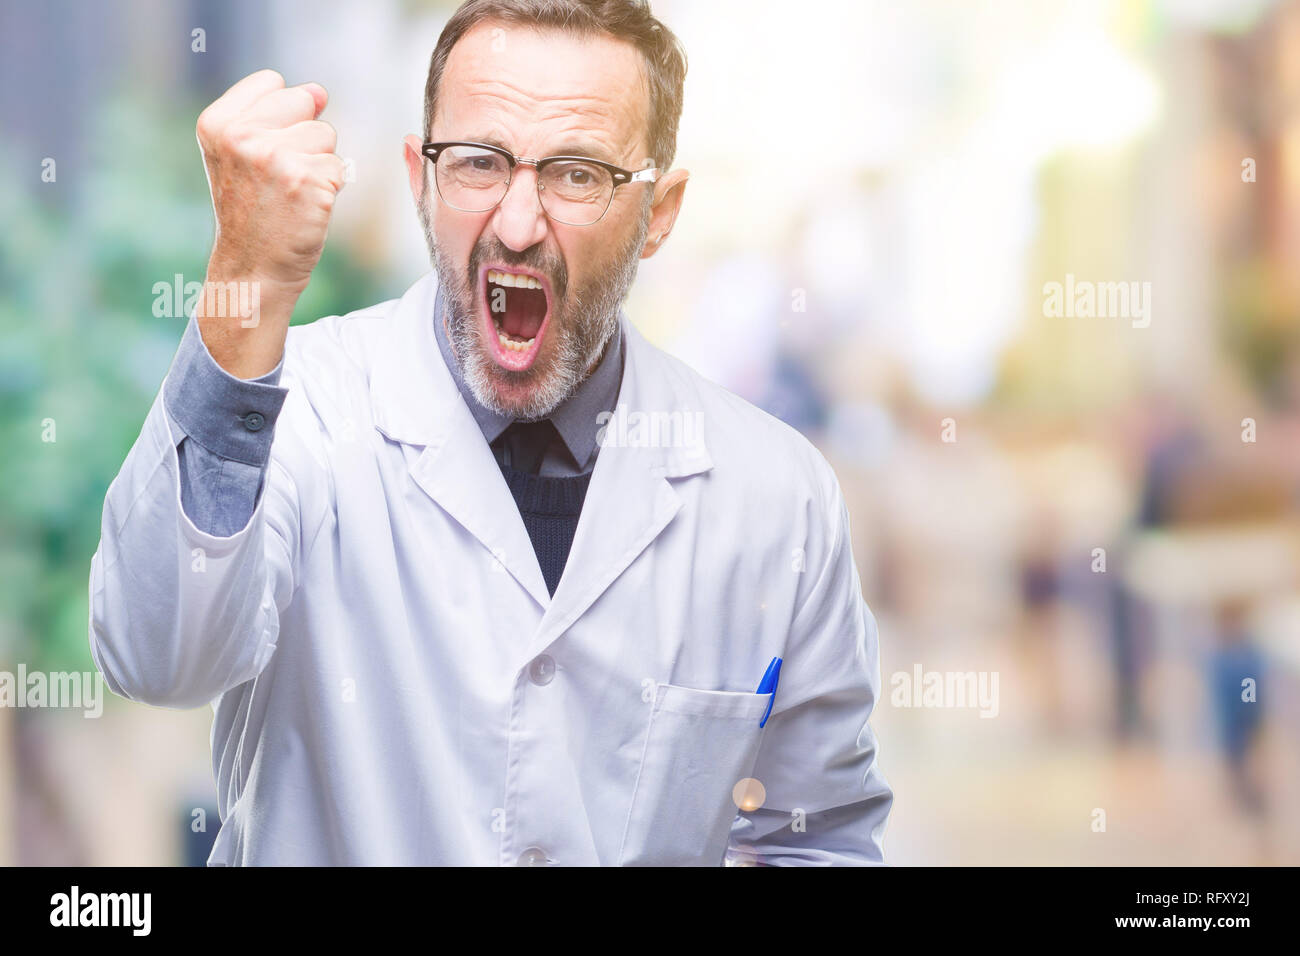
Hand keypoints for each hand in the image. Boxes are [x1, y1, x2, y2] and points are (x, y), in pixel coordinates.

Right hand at [193, 69, 345, 376]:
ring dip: (319, 163)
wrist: (253, 269)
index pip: (272, 82)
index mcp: (216, 123)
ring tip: (292, 193)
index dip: (281, 114)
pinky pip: (339, 165)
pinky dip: (331, 187)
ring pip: (326, 134)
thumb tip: (319, 91)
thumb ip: (275, 115)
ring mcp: (274, 156)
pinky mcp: (307, 179)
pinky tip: (306, 207)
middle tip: (280, 176)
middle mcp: (241, 136)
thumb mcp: (243, 156)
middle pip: (303, 101)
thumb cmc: (253, 212)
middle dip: (303, 135)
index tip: (264, 151)